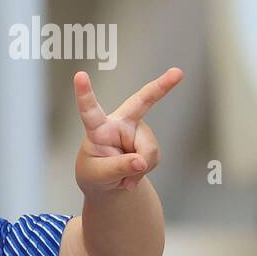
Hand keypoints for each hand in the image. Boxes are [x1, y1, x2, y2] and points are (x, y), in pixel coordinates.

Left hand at [74, 67, 181, 192]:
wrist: (107, 182)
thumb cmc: (95, 172)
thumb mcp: (98, 175)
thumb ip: (117, 167)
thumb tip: (141, 162)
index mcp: (98, 129)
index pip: (90, 110)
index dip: (85, 93)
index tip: (80, 75)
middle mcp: (120, 124)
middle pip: (141, 103)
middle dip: (160, 87)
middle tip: (177, 73)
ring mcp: (137, 131)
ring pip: (149, 149)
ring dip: (140, 168)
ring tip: (124, 175)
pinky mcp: (148, 141)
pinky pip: (154, 158)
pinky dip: (145, 170)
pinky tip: (134, 172)